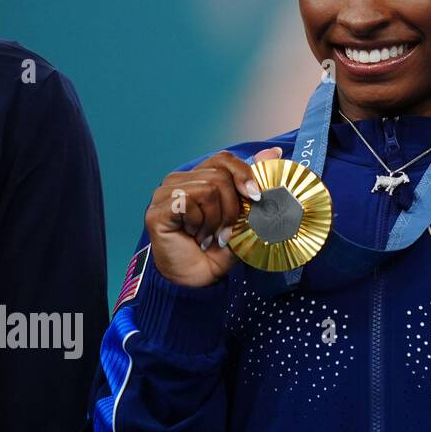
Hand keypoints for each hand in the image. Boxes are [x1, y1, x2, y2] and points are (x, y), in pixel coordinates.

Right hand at [144, 146, 282, 286]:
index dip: (243, 174)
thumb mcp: (245, 216)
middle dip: (232, 208)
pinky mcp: (157, 210)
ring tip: (210, 236)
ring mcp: (165, 194)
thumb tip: (273, 151)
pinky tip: (196, 237)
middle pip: (219, 175)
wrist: (199, 280)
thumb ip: (254, 184)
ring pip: (208, 188)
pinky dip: (201, 224)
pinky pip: (189, 202)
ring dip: (217, 219)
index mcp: (200, 178)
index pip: (224, 159)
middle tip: (226, 231)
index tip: (256, 196)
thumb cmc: (219, 249)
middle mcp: (179, 181)